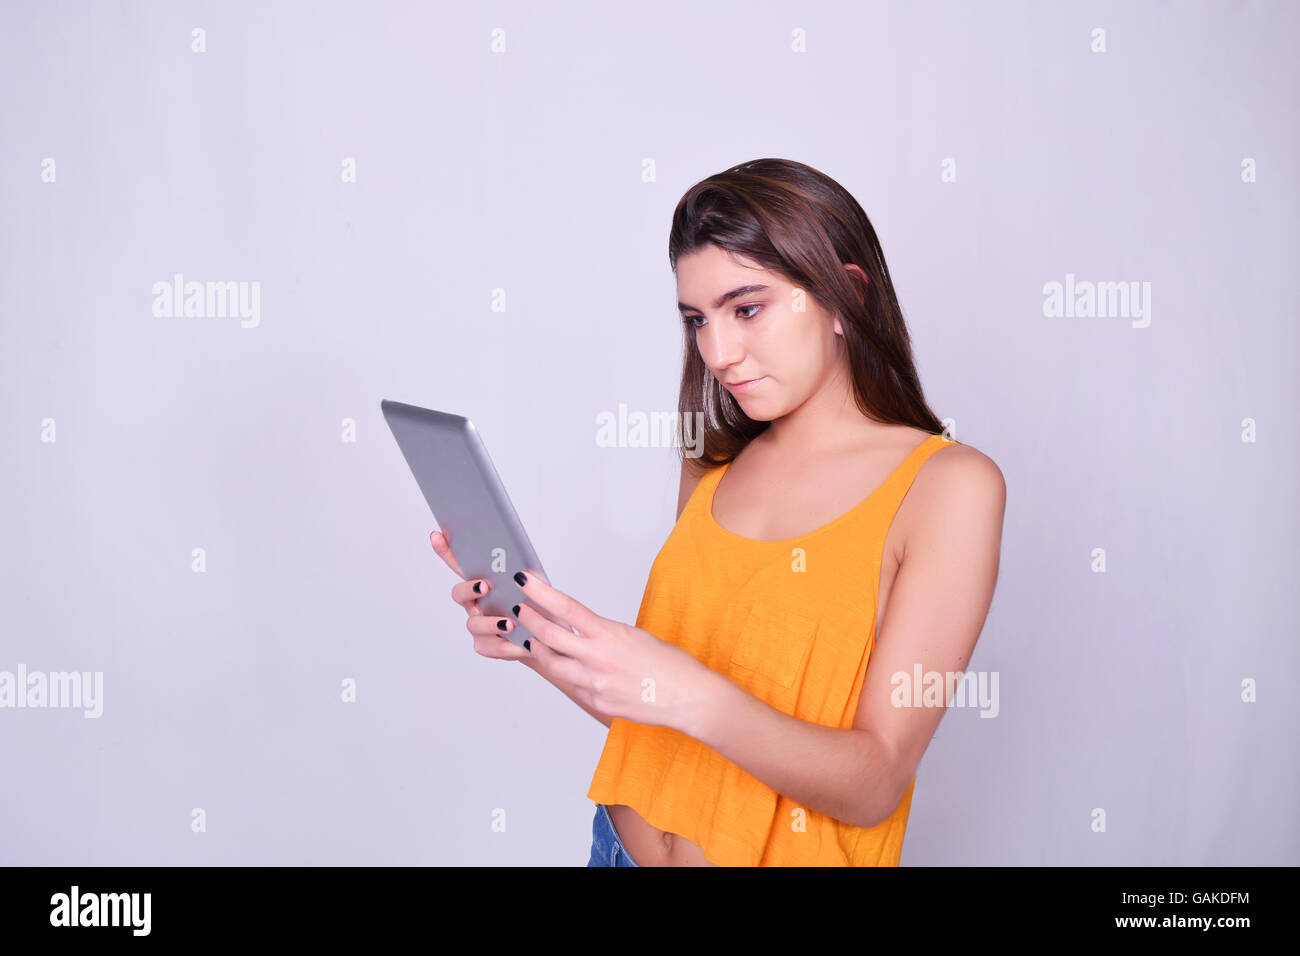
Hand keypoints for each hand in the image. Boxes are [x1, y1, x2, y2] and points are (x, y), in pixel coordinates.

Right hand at [429, 529, 528, 662]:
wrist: (551, 635)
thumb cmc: (539, 605)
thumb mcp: (536, 584)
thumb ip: (526, 575)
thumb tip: (522, 570)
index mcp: (483, 582)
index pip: (460, 564)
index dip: (446, 550)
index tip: (437, 535)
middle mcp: (475, 603)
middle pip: (459, 594)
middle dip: (469, 589)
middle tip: (485, 586)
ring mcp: (478, 625)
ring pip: (473, 623)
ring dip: (490, 622)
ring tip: (509, 623)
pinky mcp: (486, 645)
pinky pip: (487, 646)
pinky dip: (503, 646)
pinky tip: (517, 644)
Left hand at [510, 569, 717, 731]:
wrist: (688, 697)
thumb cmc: (670, 665)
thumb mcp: (635, 636)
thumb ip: (603, 635)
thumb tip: (581, 631)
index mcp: (610, 634)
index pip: (566, 608)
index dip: (540, 593)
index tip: (525, 581)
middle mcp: (597, 658)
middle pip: (548, 636)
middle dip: (529, 620)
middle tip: (520, 611)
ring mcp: (594, 683)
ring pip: (552, 664)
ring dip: (540, 649)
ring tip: (533, 640)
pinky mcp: (596, 702)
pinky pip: (574, 686)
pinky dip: (570, 675)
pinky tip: (572, 669)